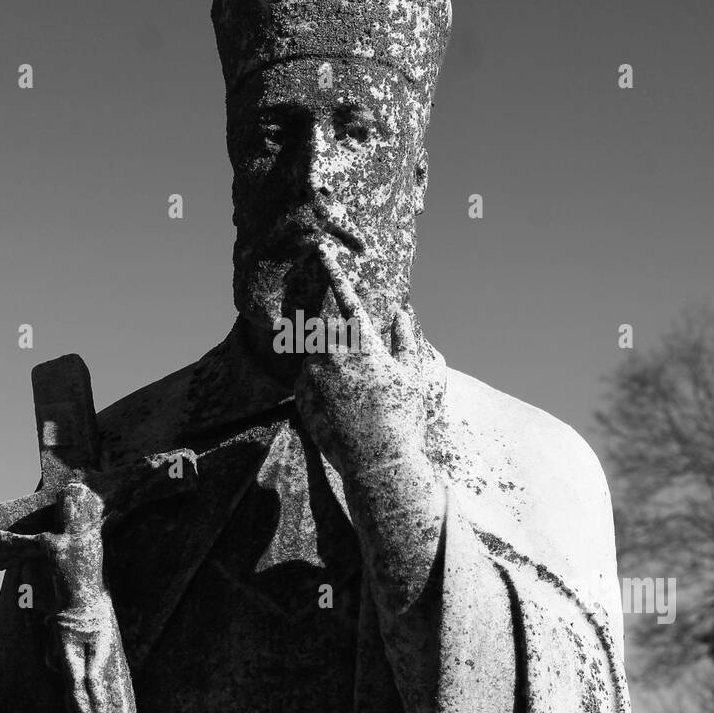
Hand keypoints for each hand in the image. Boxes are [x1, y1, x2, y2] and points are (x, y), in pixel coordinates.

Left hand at [294, 240, 426, 474]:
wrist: (378, 463)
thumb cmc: (403, 417)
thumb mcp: (413, 374)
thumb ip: (405, 338)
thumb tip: (401, 312)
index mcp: (362, 342)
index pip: (345, 296)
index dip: (334, 271)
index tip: (320, 250)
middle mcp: (333, 353)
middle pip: (328, 330)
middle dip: (340, 343)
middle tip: (361, 374)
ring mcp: (313, 375)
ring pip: (318, 357)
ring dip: (333, 368)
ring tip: (357, 398)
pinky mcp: (301, 396)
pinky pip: (309, 382)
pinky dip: (323, 389)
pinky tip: (343, 412)